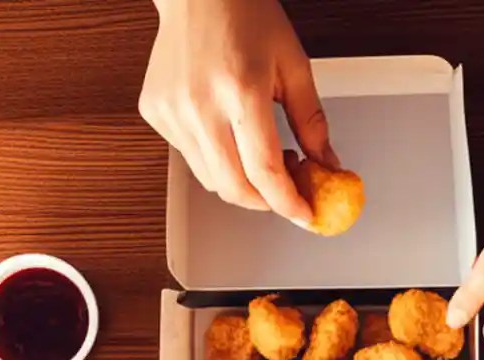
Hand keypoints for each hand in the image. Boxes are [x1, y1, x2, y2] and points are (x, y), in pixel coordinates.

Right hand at [139, 0, 334, 222]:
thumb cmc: (245, 14)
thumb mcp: (293, 64)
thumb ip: (311, 121)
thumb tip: (327, 165)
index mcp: (240, 89)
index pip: (264, 171)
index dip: (288, 202)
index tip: (306, 214)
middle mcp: (200, 104)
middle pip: (235, 187)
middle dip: (266, 201)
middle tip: (289, 187)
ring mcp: (172, 111)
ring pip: (211, 179)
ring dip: (242, 182)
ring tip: (262, 154)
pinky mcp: (155, 112)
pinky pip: (191, 157)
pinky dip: (216, 158)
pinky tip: (228, 130)